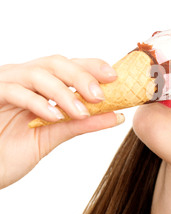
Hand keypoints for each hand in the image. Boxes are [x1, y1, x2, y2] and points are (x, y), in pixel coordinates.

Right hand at [0, 55, 123, 188]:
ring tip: (81, 111)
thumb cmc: (13, 150)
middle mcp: (24, 77)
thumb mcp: (54, 134)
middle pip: (56, 63)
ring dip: (63, 92)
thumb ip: (82, 123)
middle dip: (82, 77)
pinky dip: (38, 103)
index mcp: (41, 83)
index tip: (114, 77)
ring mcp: (5, 84)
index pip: (70, 65)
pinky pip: (15, 92)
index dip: (92, 66)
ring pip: (38, 74)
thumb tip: (117, 116)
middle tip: (100, 96)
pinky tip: (54, 116)